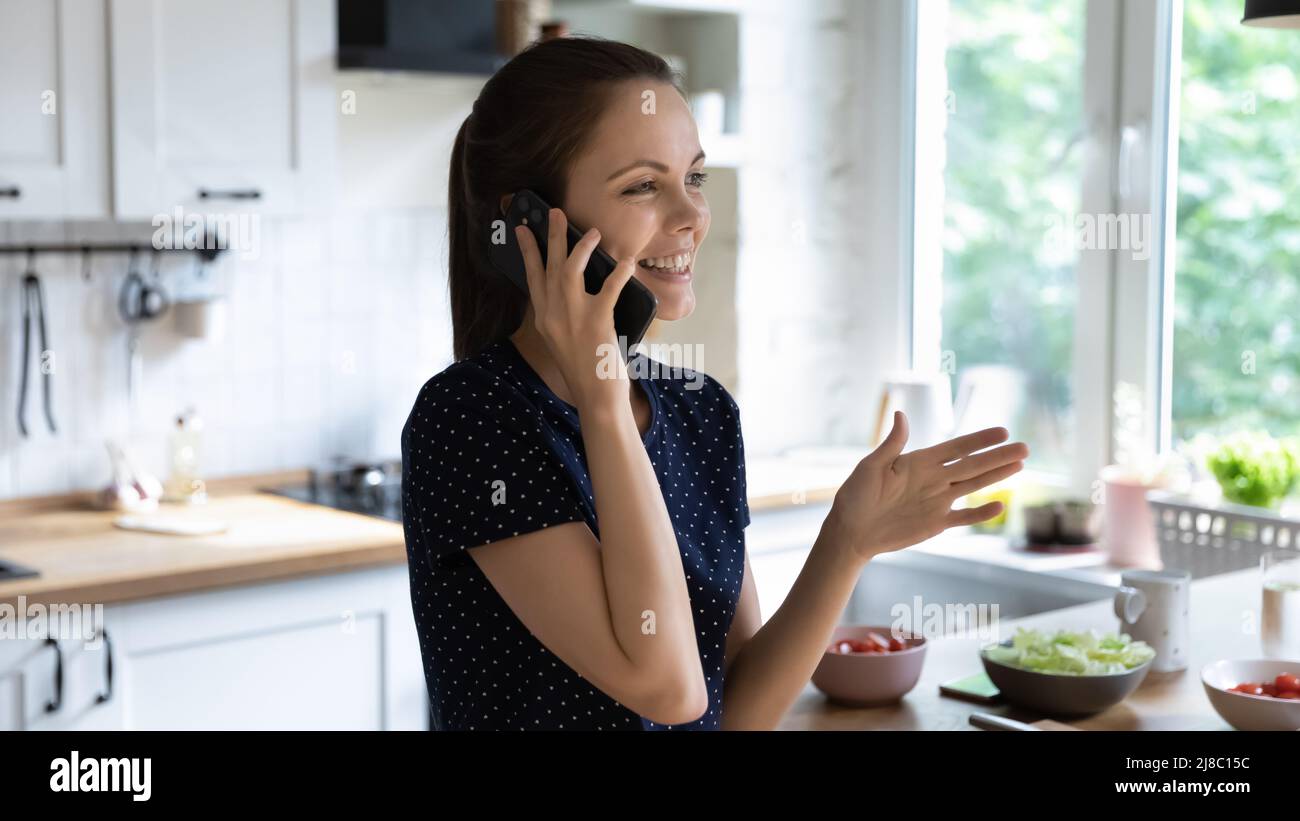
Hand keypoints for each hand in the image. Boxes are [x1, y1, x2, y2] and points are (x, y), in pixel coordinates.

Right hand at [515, 208, 637, 412]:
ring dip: (580, 247)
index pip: (531, 278)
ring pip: (569, 270)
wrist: (596, 399)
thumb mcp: (565, 343)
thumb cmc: (586, 373)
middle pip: (548, 266)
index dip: (527, 251)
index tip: (524, 229)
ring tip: (591, 232)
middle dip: (551, 236)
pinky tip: (626, 261)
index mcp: (544, 320)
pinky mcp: (597, 321)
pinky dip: (619, 272)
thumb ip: (565, 317)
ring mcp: (573, 317)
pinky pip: (610, 288)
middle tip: (554, 212)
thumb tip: (577, 291)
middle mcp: (553, 315)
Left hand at [826, 411, 1027, 561]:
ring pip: (973, 485)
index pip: (956, 447)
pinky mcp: (936, 523)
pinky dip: (980, 513)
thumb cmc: (856, 495)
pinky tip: (999, 505)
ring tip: (1020, 465)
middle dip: (998, 456)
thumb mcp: (871, 466)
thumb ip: (892, 444)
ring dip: (997, 476)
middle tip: (1025, 447)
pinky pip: (963, 516)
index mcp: (920, 461)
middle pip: (972, 465)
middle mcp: (934, 478)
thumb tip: (902, 414)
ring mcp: (937, 500)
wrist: (851, 529)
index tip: (1003, 431)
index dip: (980, 440)